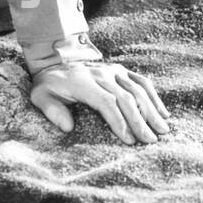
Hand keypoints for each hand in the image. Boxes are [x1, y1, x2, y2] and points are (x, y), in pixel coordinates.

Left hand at [29, 61, 170, 144]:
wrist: (56, 61)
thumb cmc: (50, 85)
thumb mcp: (39, 95)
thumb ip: (51, 110)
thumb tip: (67, 127)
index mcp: (82, 81)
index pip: (106, 102)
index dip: (119, 121)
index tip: (129, 140)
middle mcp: (100, 74)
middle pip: (125, 97)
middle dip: (139, 120)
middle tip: (150, 141)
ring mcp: (113, 70)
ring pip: (137, 90)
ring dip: (151, 110)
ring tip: (162, 131)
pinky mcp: (121, 70)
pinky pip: (141, 82)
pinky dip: (154, 97)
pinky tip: (163, 113)